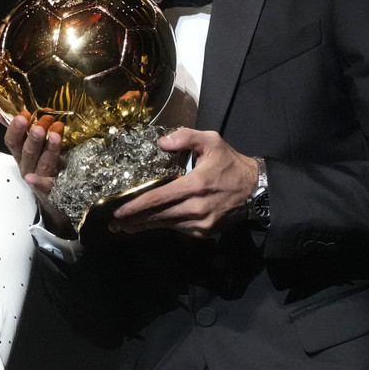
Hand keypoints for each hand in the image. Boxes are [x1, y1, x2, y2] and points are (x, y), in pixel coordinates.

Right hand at [0, 95, 72, 236]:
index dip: (16, 129)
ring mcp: (38, 177)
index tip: (24, 115)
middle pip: (26, 152)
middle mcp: (26, 164)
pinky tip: (36, 180)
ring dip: (48, 150)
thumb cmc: (41, 156)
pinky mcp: (51, 189)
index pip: (12, 140)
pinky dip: (40, 184)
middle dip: (33, 139)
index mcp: (20, 151)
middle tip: (40, 126)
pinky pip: (46, 187)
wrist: (58, 188)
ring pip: (41, 164)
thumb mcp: (28, 136)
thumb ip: (10, 119)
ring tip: (56, 135)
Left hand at [109, 128, 257, 238]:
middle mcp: (196, 207)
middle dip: (134, 220)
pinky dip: (164, 226)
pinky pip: (178, 229)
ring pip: (166, 225)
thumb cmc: (230, 163)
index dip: (136, 206)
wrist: (255, 190)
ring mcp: (201, 223)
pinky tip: (150, 223)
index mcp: (195, 185)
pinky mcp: (205, 232)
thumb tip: (161, 142)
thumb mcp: (212, 141)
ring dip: (145, 225)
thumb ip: (186, 137)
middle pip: (158, 216)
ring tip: (125, 226)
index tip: (118, 211)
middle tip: (112, 223)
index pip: (158, 198)